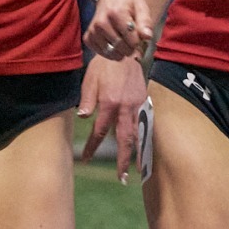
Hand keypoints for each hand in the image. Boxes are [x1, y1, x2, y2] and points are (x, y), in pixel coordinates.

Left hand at [77, 56, 146, 181]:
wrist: (123, 50)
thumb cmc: (103, 66)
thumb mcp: (89, 81)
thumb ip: (87, 101)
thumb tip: (84, 118)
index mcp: (109, 103)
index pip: (99, 131)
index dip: (92, 147)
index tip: (86, 159)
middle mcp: (125, 108)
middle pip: (124, 140)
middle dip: (123, 161)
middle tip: (121, 178)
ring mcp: (137, 105)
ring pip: (137, 134)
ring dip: (135, 154)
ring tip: (135, 170)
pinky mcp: (144, 101)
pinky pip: (144, 124)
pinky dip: (143, 138)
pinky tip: (142, 149)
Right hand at [83, 0, 152, 60]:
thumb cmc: (127, 1)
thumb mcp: (141, 6)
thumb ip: (145, 22)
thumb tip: (147, 37)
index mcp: (116, 13)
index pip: (131, 40)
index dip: (138, 42)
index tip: (139, 37)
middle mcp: (102, 23)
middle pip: (121, 47)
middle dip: (130, 48)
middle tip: (132, 41)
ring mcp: (93, 31)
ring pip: (111, 52)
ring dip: (120, 52)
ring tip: (124, 42)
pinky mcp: (88, 37)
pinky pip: (100, 52)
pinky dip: (109, 52)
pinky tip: (113, 43)